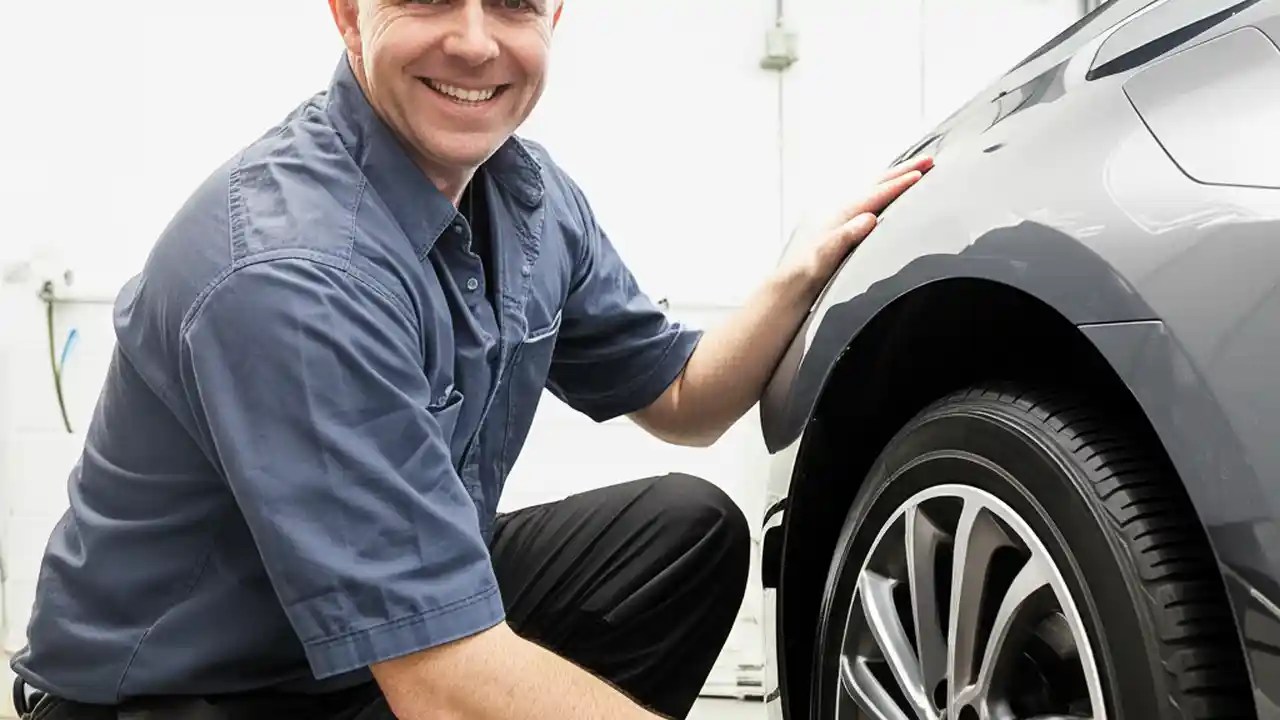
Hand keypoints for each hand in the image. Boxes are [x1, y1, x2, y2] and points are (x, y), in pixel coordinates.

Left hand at [779, 155, 933, 299]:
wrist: (796, 281)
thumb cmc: (811, 270)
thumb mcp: (827, 254)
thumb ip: (847, 235)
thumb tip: (869, 218)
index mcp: (844, 214)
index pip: (878, 194)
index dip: (900, 184)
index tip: (922, 172)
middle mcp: (846, 210)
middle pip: (879, 183)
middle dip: (905, 170)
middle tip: (930, 159)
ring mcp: (848, 216)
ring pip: (877, 188)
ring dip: (897, 177)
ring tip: (916, 168)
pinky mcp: (849, 225)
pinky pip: (873, 200)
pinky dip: (887, 190)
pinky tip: (892, 193)